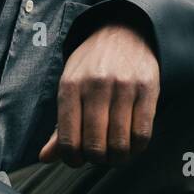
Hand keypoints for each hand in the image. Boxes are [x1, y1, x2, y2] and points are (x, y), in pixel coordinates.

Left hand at [38, 16, 158, 166]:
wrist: (124, 32)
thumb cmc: (92, 65)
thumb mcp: (70, 86)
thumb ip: (60, 125)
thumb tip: (45, 158)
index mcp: (71, 86)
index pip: (68, 140)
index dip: (72, 160)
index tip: (77, 160)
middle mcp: (96, 85)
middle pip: (95, 146)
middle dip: (97, 160)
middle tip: (99, 156)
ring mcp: (124, 86)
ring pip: (120, 143)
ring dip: (117, 157)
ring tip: (116, 153)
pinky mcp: (148, 88)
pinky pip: (143, 133)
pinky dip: (137, 148)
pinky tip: (132, 144)